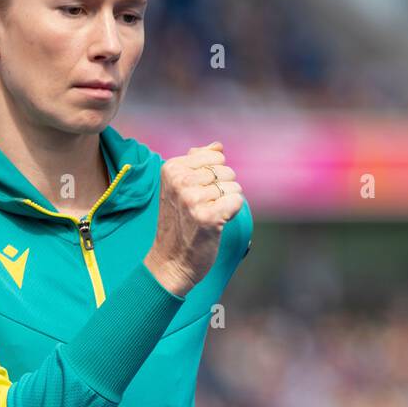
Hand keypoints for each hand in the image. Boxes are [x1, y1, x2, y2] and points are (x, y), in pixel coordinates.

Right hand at [144, 142, 245, 295]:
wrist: (170, 261)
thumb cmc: (179, 224)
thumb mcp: (179, 188)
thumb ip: (197, 163)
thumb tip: (218, 145)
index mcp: (171, 168)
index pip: (215, 156)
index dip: (214, 176)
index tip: (197, 193)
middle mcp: (180, 181)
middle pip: (226, 171)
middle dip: (222, 190)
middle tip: (202, 209)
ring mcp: (193, 199)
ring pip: (233, 187)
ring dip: (226, 203)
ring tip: (207, 216)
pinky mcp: (208, 217)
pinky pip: (237, 200)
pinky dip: (232, 212)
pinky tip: (217, 223)